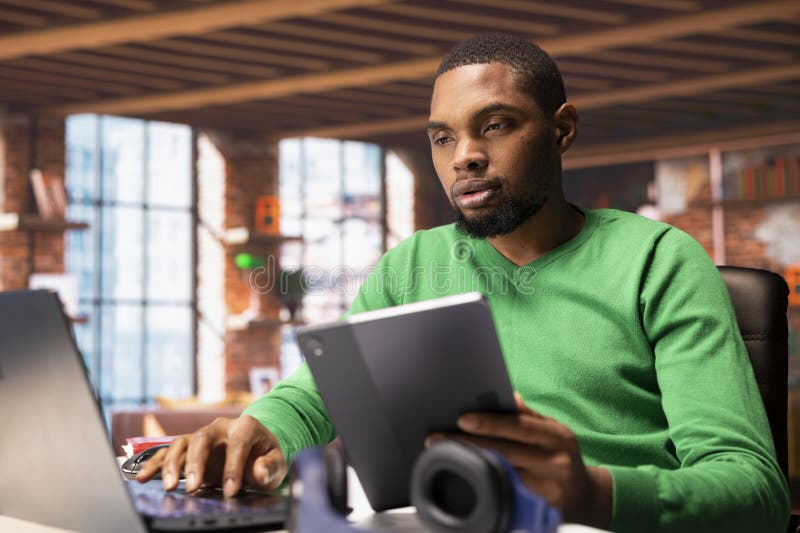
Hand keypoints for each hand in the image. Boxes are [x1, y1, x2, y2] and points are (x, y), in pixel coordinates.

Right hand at [135, 415, 286, 497]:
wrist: (257, 448)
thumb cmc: (265, 455)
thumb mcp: (277, 462)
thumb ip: (271, 466)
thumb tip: (259, 471)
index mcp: (245, 426)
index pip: (237, 443)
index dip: (233, 467)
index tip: (230, 491)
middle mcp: (220, 427)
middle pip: (202, 439)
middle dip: (195, 463)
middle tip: (193, 487)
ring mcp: (202, 437)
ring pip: (181, 443)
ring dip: (171, 464)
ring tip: (167, 486)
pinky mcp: (189, 448)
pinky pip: (167, 452)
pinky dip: (154, 463)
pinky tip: (143, 477)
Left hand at [427, 393, 611, 527]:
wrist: (587, 498)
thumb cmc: (561, 456)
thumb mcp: (554, 431)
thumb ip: (529, 416)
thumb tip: (509, 395)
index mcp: (557, 437)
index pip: (519, 426)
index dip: (490, 422)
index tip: (462, 419)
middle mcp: (554, 463)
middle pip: (504, 452)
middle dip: (468, 444)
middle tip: (437, 438)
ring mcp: (547, 490)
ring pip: (500, 476)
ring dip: (469, 465)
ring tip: (443, 456)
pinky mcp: (539, 511)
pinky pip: (504, 497)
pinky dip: (482, 488)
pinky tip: (463, 481)